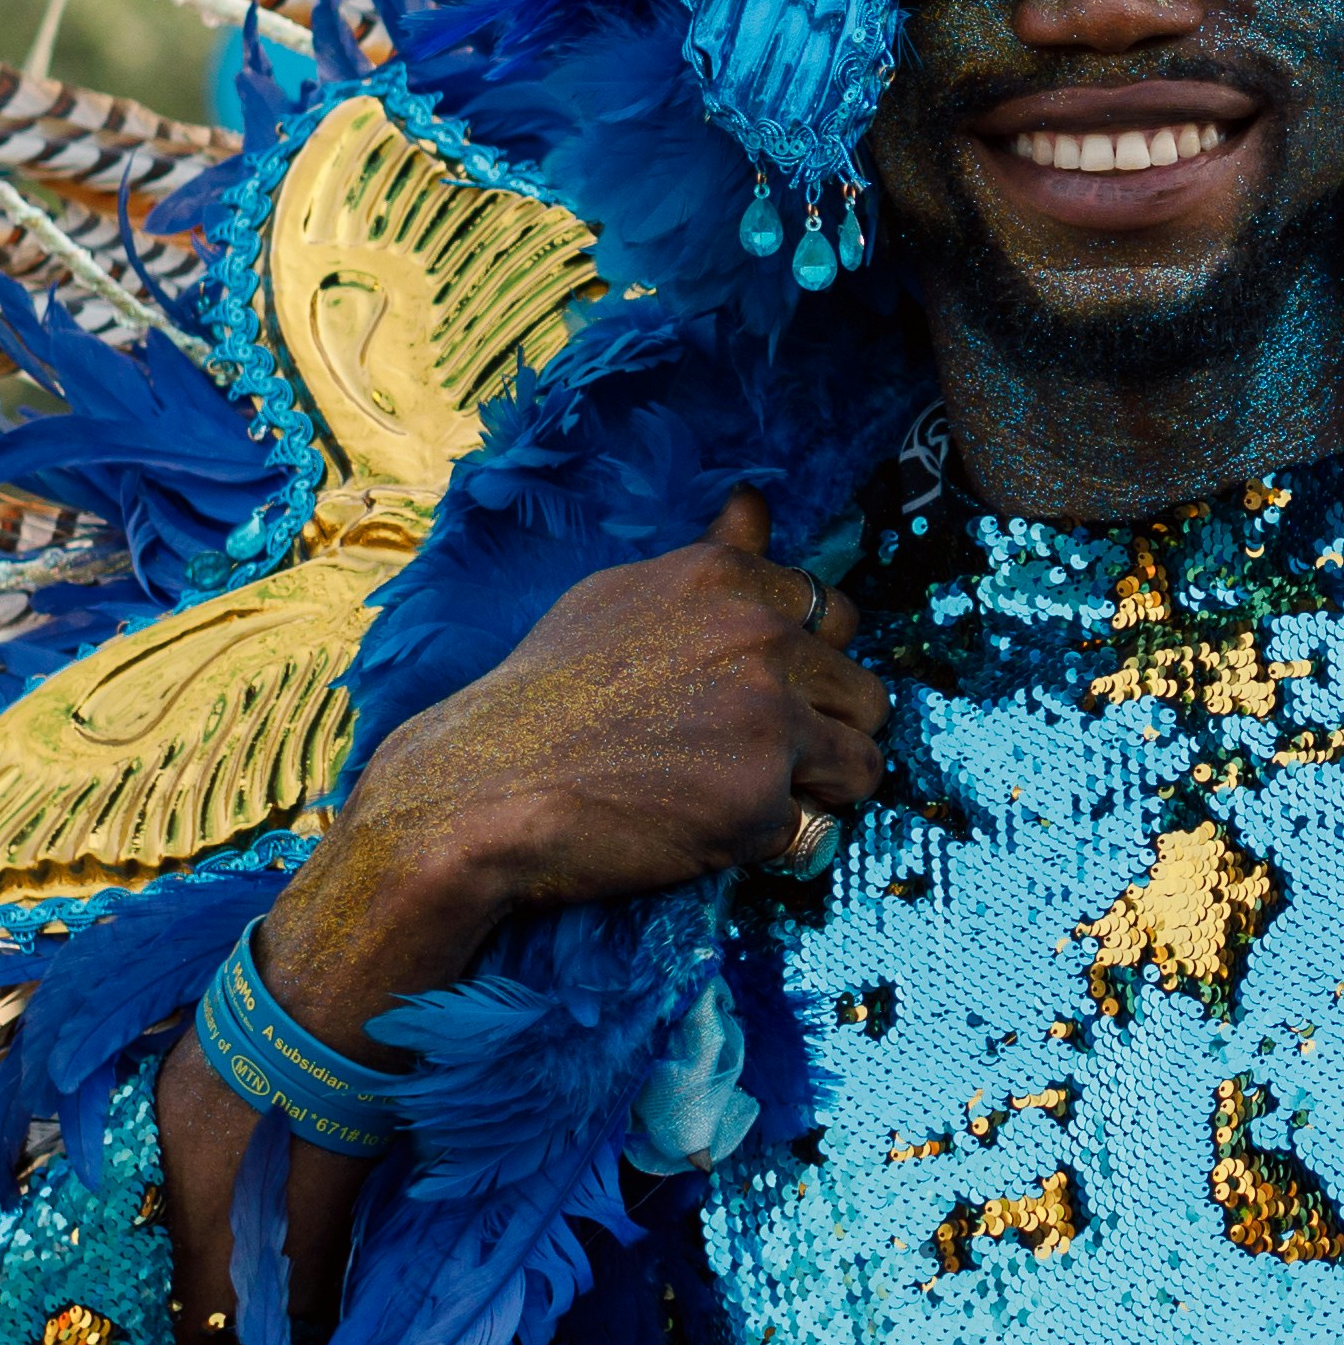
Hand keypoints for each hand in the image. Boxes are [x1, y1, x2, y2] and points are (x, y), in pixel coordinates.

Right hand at [265, 491, 888, 1016]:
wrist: (478, 791)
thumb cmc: (541, 697)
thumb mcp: (619, 597)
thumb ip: (708, 559)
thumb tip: (756, 502)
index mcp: (727, 578)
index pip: (830, 613)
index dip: (800, 664)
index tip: (753, 694)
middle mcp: (759, 637)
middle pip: (864, 689)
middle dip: (824, 728)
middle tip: (753, 756)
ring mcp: (767, 719)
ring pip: (864, 761)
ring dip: (821, 787)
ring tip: (747, 796)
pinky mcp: (762, 801)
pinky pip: (816, 830)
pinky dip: (775, 842)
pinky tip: (710, 831)